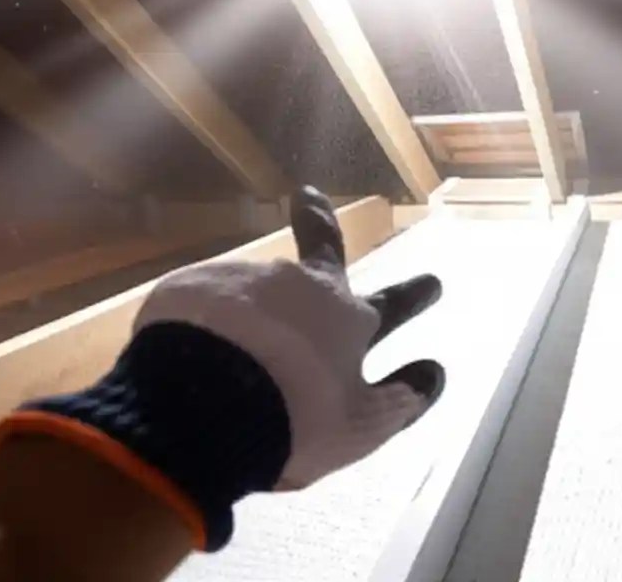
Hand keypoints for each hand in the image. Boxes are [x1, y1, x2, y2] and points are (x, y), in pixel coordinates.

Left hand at [135, 186, 445, 487]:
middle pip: (319, 248)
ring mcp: (240, 280)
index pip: (390, 304)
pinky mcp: (187, 289)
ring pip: (254, 291)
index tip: (432, 282)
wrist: (197, 410)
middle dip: (320, 222)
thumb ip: (402, 398)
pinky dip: (205, 325)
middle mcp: (298, 286)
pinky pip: (203, 306)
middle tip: (308, 196)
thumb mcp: (363, 425)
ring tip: (230, 354)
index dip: (412, 295)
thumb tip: (434, 372)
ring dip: (252, 310)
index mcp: (346, 319)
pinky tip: (191, 356)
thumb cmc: (295, 419)